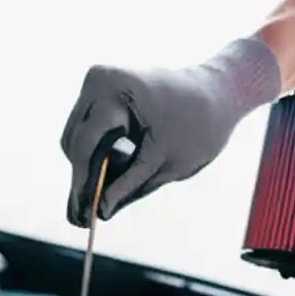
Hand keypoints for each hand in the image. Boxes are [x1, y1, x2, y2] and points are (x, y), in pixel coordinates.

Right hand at [61, 37, 280, 227]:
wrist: (220, 92)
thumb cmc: (201, 124)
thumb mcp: (167, 163)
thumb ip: (130, 185)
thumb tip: (100, 211)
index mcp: (116, 89)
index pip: (86, 143)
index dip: (82, 183)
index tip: (82, 216)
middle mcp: (99, 79)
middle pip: (75, 140)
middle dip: (83, 177)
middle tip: (88, 216)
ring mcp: (98, 81)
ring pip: (77, 136)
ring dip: (89, 166)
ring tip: (103, 197)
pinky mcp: (102, 91)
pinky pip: (88, 128)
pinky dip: (97, 152)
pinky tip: (111, 175)